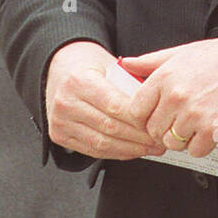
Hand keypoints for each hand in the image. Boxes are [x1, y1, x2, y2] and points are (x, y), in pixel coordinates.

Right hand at [45, 40, 165, 159]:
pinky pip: (92, 150)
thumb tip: (157, 104)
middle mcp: (66, 102)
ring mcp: (60, 121)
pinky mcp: (59, 135)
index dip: (139, 119)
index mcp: (79, 80)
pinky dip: (116, 153)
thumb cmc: (88, 65)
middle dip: (139, 137)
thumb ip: (130, 82)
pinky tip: (132, 150)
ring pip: (102, 143)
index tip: (157, 123)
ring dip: (130, 149)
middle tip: (159, 139)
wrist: (59, 68)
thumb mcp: (110, 64)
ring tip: (150, 148)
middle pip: (110, 127)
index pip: (115, 106)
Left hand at [121, 32, 217, 158]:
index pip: (135, 110)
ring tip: (194, 123)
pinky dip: (201, 145)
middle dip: (163, 129)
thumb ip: (151, 62)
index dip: (143, 116)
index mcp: (165, 77)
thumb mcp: (183, 52)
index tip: (152, 116)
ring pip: (172, 143)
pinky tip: (208, 129)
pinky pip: (195, 151)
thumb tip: (126, 64)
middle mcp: (177, 96)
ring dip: (181, 139)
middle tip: (177, 121)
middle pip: (153, 130)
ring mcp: (194, 115)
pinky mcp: (213, 130)